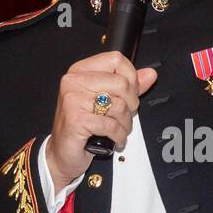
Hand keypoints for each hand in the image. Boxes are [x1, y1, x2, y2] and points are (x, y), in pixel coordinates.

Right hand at [46, 51, 157, 187]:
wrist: (62, 153)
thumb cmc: (82, 126)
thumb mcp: (106, 101)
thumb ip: (128, 86)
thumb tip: (149, 74)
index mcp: (80, 71)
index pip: (116, 59)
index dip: (131, 77)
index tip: (131, 93)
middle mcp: (73, 81)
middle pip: (121, 83)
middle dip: (131, 104)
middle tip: (125, 115)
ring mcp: (72, 100)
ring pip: (118, 105)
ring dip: (125, 123)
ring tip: (119, 129)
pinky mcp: (76, 119)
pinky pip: (111, 125)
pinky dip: (119, 135)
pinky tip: (115, 139)